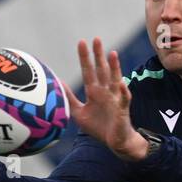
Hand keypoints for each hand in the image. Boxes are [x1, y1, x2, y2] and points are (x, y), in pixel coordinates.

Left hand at [62, 38, 148, 161]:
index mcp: (94, 91)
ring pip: (115, 79)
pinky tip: (122, 84)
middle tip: (96, 39)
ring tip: (112, 54)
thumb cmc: (98, 127)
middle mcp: (105, 91)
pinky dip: (124, 92)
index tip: (81, 42)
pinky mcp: (122, 109)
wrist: (115, 142)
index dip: (85, 57)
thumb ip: (69, 98)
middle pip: (102, 70)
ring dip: (114, 67)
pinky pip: (124, 99)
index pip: (88, 70)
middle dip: (99, 55)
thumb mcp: (78, 112)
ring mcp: (115, 99)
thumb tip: (57, 83)